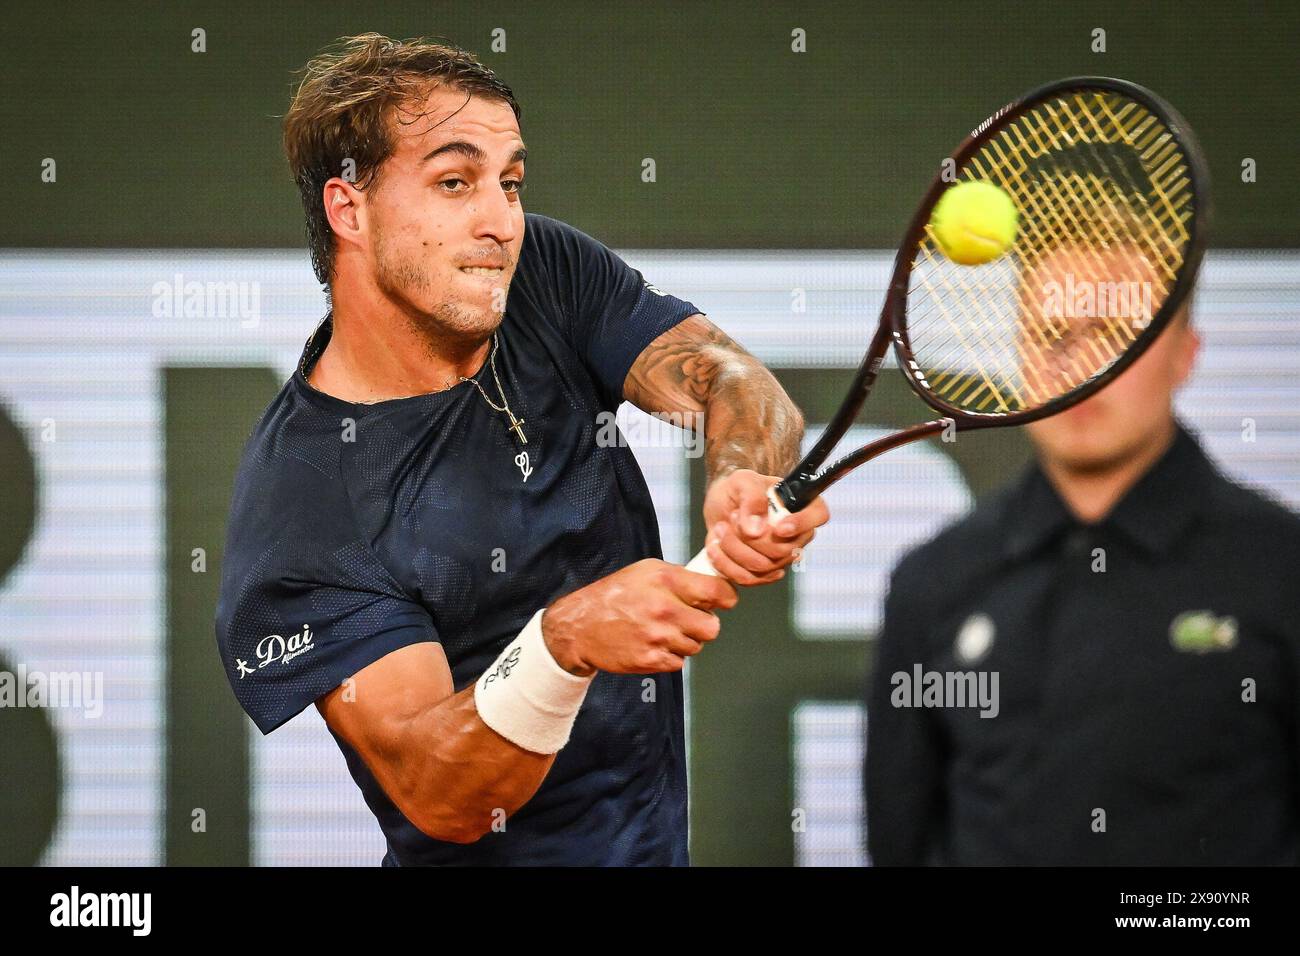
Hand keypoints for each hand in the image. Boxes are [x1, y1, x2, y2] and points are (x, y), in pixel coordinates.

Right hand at [541, 559, 738, 675]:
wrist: (580, 626)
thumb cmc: (615, 595)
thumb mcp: (646, 571)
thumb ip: (680, 577)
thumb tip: (713, 586)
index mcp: (666, 580)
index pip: (718, 592)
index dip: (725, 598)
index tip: (723, 600)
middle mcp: (664, 608)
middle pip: (712, 627)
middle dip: (705, 625)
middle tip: (689, 620)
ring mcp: (658, 637)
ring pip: (696, 646)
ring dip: (685, 641)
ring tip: (662, 630)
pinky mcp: (651, 660)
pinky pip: (678, 662)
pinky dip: (670, 655)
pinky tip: (653, 643)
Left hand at [701, 469, 829, 585]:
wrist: (722, 504)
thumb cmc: (740, 489)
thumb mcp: (742, 482)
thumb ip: (752, 499)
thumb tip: (755, 529)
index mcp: (803, 505)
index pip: (818, 516)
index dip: (801, 524)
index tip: (778, 527)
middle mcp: (798, 535)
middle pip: (784, 550)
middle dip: (750, 537)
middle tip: (732, 516)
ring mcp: (781, 557)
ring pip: (762, 567)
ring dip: (734, 548)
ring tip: (720, 528)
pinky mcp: (762, 572)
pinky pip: (747, 579)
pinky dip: (726, 564)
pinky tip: (715, 547)